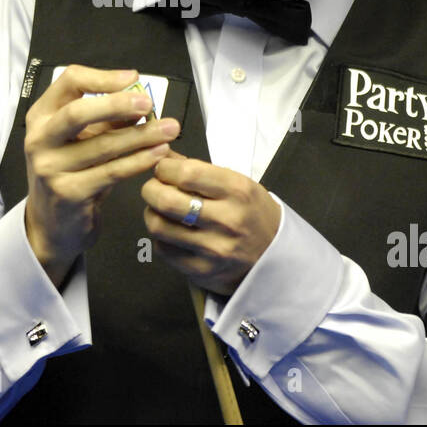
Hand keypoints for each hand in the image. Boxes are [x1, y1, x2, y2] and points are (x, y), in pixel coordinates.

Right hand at [23, 66, 180, 286]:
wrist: (52, 224)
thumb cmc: (71, 172)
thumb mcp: (83, 140)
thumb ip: (107, 119)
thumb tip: (140, 97)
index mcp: (41, 116)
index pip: (68, 81)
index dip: (103, 77)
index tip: (133, 78)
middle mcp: (39, 140)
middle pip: (77, 112)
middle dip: (117, 104)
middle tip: (148, 103)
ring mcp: (50, 168)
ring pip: (102, 145)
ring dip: (140, 136)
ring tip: (169, 129)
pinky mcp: (68, 194)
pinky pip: (111, 172)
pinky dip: (138, 161)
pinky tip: (157, 153)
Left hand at [140, 148, 281, 295]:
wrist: (275, 256)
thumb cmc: (251, 212)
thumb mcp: (237, 183)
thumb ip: (199, 170)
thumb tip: (163, 156)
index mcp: (237, 191)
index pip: (187, 173)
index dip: (164, 168)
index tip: (163, 169)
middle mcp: (227, 220)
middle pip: (167, 201)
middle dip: (150, 189)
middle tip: (153, 188)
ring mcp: (214, 249)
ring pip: (159, 227)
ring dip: (152, 213)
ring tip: (159, 210)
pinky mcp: (203, 271)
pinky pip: (164, 250)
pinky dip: (160, 237)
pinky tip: (169, 231)